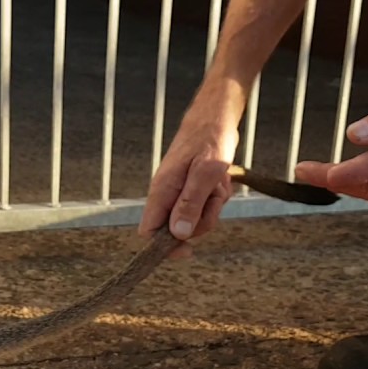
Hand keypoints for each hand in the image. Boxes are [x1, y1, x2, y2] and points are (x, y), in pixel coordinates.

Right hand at [138, 112, 239, 258]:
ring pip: (195, 219)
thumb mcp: (205, 173)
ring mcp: (178, 193)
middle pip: (177, 231)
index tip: (188, 249)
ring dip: (212, 206)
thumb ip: (190, 204)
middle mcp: (166, 195)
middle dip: (201, 221)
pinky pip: (205, 207)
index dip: (164, 247)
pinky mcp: (190, 190)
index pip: (148, 233)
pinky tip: (219, 180)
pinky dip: (216, 197)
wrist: (215, 118)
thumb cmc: (209, 141)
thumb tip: (178, 235)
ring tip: (217, 183)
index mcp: (161, 192)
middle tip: (213, 198)